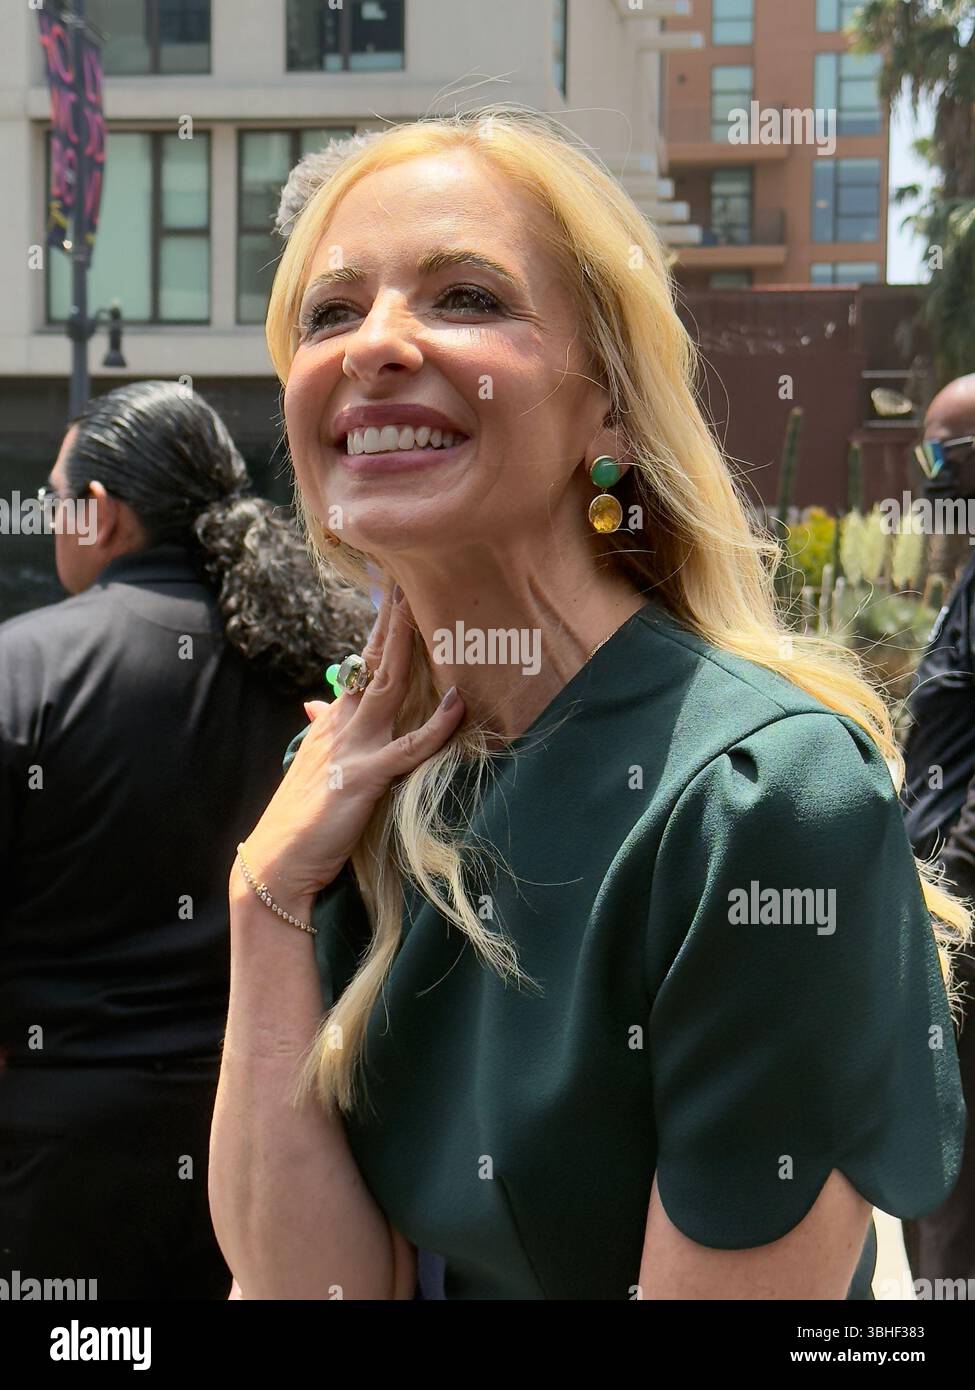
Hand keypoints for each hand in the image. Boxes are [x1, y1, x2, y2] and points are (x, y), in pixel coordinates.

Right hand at [236, 587, 464, 917]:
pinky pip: (409, 747)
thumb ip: (322, 728)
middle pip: (373, 662)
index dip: (382, 630)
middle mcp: (342, 725)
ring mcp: (352, 748)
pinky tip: (457, 703)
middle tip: (410, 579)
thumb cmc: (300, 819)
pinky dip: (436, 725)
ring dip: (408, 649)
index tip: (397, 594)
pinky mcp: (365, 778)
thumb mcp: (312, 765)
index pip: (362, 664)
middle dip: (393, 621)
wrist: (277, 862)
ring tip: (426, 612)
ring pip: (387, 687)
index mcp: (333, 721)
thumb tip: (319, 702)